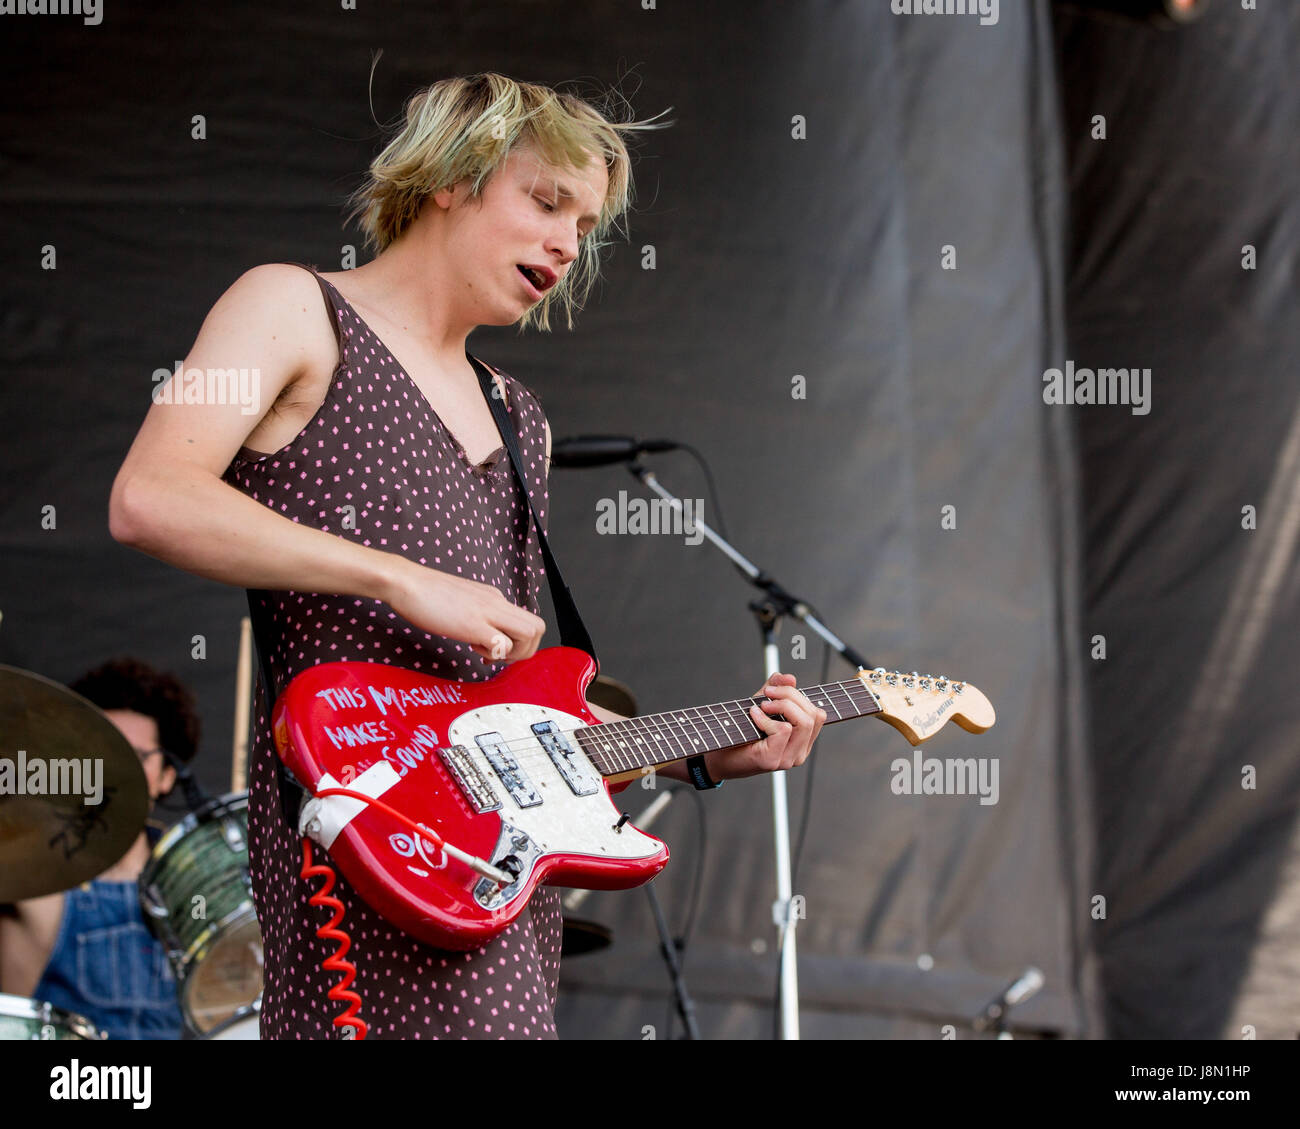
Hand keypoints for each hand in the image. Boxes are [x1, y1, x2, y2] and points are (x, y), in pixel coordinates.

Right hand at [384, 559, 545, 662]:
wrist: (406, 582)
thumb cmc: (426, 593)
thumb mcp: (463, 600)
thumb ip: (478, 613)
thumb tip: (483, 634)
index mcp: (495, 597)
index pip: (528, 620)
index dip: (520, 642)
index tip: (498, 650)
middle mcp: (497, 602)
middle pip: (538, 627)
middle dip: (525, 651)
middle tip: (500, 656)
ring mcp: (487, 612)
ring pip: (530, 634)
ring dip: (513, 653)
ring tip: (487, 653)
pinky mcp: (473, 624)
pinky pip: (501, 643)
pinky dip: (493, 653)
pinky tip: (473, 649)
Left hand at [703, 673, 826, 780]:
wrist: (715, 758)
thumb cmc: (738, 734)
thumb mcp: (760, 706)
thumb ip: (775, 690)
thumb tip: (789, 678)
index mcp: (801, 742)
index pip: (818, 715)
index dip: (799, 696)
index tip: (774, 689)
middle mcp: (799, 754)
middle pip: (813, 715)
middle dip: (790, 696)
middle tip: (767, 694)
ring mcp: (787, 760)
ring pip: (803, 722)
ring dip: (781, 706)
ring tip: (762, 705)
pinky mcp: (772, 760)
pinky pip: (782, 730)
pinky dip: (767, 718)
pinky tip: (753, 716)